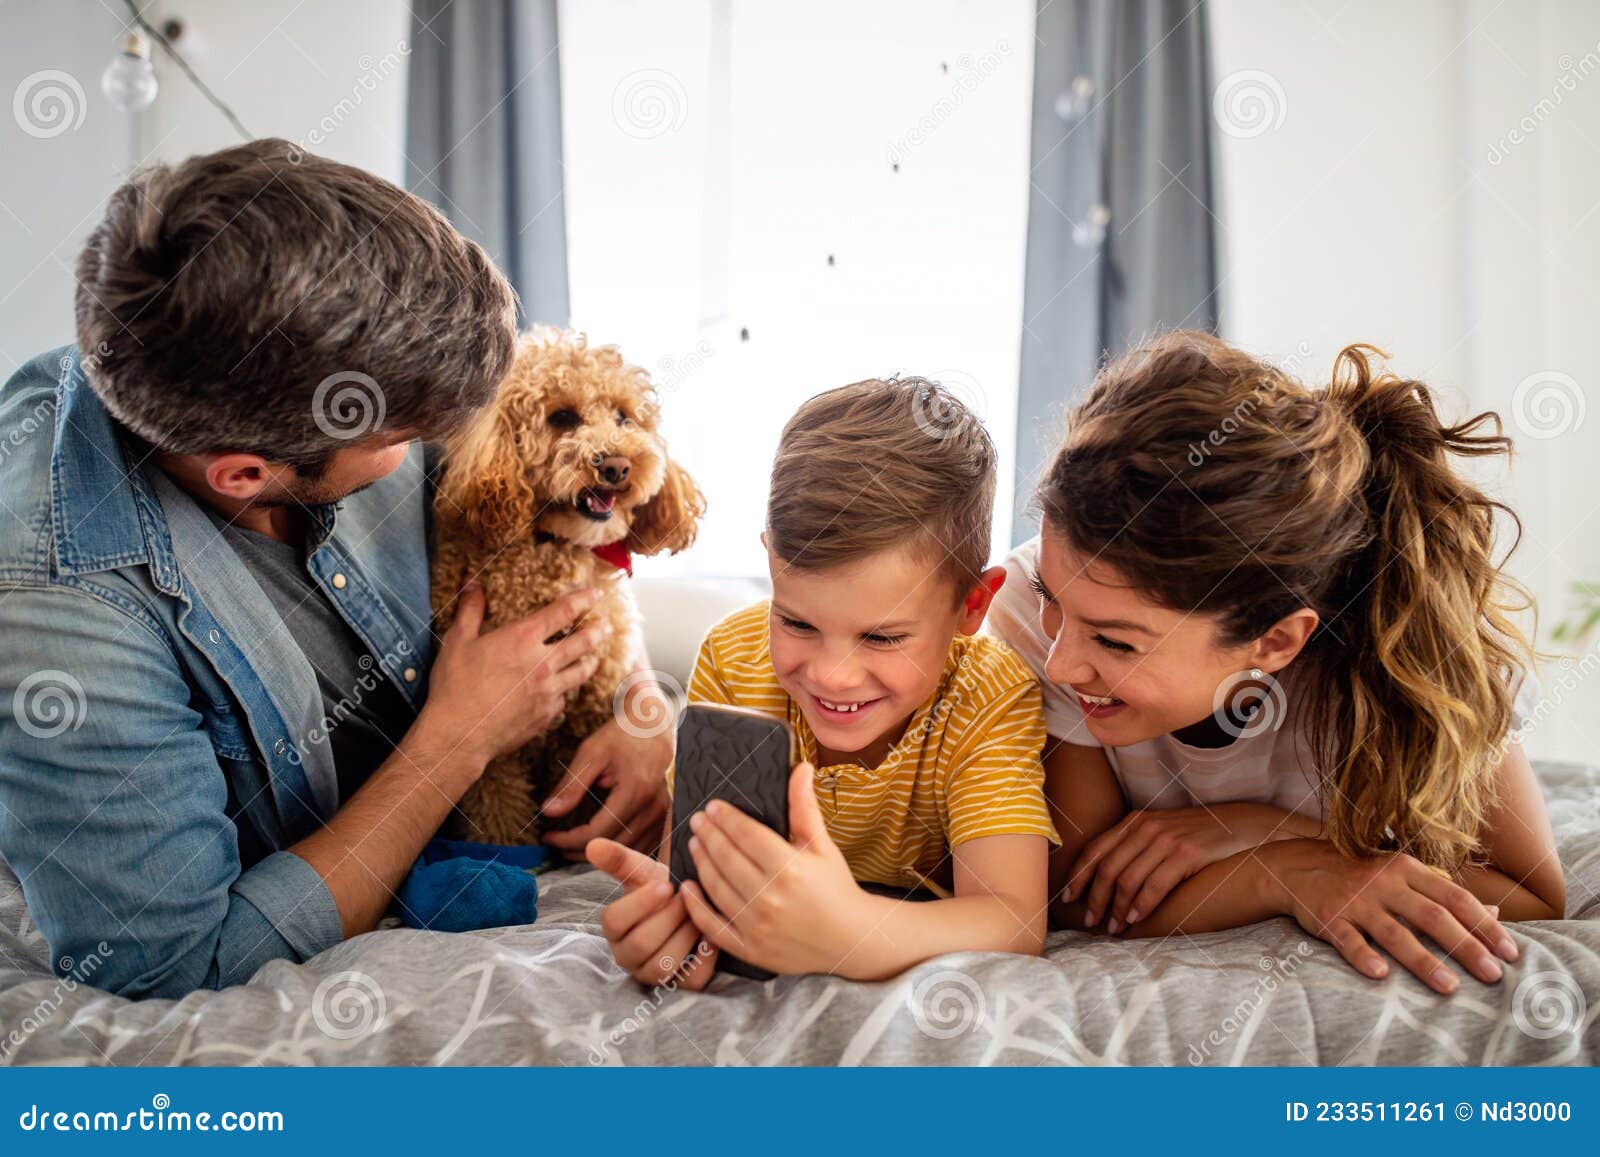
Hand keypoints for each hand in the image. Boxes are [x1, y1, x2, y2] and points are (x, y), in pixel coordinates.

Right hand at [418, 583, 606, 767]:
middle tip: (606, 626)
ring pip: (580, 674)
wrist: (459, 733)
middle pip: (582, 643)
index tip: (596, 594)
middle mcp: (543, 664)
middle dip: (597, 632)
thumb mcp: (457, 641)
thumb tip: (472, 583)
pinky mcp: (545, 717)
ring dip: (589, 663)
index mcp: (523, 639)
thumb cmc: (454, 686)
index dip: (583, 600)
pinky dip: (563, 694)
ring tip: (594, 659)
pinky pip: (562, 702)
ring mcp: (548, 692)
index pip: (563, 612)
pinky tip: (561, 694)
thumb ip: (470, 610)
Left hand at [543, 716, 671, 858]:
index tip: (548, 837)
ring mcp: (663, 813)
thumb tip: (548, 812)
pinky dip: (618, 850)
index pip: (598, 833)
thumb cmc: (623, 734)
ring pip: (628, 851)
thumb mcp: (592, 753)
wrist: (655, 726)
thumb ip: (571, 785)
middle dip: (580, 851)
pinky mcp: (665, 816)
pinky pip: (642, 845)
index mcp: (636, 791)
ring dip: (599, 855)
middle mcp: (654, 807)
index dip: (569, 840)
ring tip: (572, 847)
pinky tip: (599, 844)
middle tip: (555, 846)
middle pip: (614, 847)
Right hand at [588, 838, 716, 988]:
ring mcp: (652, 973)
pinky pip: (691, 981)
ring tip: (697, 915)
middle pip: (641, 944)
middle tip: (687, 899)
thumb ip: (619, 859)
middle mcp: (628, 955)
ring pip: (663, 966)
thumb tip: (592, 844)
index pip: (614, 921)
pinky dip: (704, 958)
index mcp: (615, 928)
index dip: (640, 903)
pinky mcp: (679, 984)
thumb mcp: (642, 871)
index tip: (666, 885)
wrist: (688, 906)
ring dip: (685, 936)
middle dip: (669, 918)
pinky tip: (711, 936)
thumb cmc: (661, 888)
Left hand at [679, 763, 872, 976]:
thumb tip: (801, 768)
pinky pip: (712, 926)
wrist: (850, 940)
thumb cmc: (836, 888)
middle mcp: (770, 898)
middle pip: (726, 858)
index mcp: (790, 869)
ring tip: (694, 843)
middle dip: (708, 835)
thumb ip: (805, 807)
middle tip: (698, 820)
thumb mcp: (823, 845)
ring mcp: (757, 926)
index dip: (726, 818)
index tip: (713, 807)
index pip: (747, 835)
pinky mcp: (749, 949)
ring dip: (701, 862)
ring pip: (716, 887)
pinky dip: (696, 906)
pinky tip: (687, 886)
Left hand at [1067, 804, 1308, 931]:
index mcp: (1136, 821)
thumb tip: (1109, 878)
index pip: (1095, 849)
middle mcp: (1147, 827)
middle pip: (1106, 867)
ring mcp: (1167, 839)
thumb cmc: (1202, 836)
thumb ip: (1138, 847)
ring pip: (1127, 879)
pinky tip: (1135, 920)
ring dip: (1115, 908)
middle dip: (1093, 898)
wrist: (1247, 828)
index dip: (1078, 876)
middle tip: (1089, 922)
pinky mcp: (1187, 854)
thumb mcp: (1165, 832)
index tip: (1068, 899)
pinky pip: (1154, 885)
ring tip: (1111, 928)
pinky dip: (1141, 905)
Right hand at [1264, 838, 1519, 994]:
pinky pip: (1349, 940)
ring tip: (1450, 988)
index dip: (1485, 925)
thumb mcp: (1402, 875)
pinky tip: (1380, 975)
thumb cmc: (1360, 876)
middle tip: (1493, 975)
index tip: (1510, 952)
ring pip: (1396, 933)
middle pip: (1433, 916)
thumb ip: (1444, 894)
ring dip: (1424, 962)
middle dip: (1466, 947)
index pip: (1455, 898)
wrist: (1297, 868)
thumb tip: (1493, 914)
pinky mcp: (1329, 918)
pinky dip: (1364, 956)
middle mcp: (1385, 884)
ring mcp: (1356, 901)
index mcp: (1407, 870)